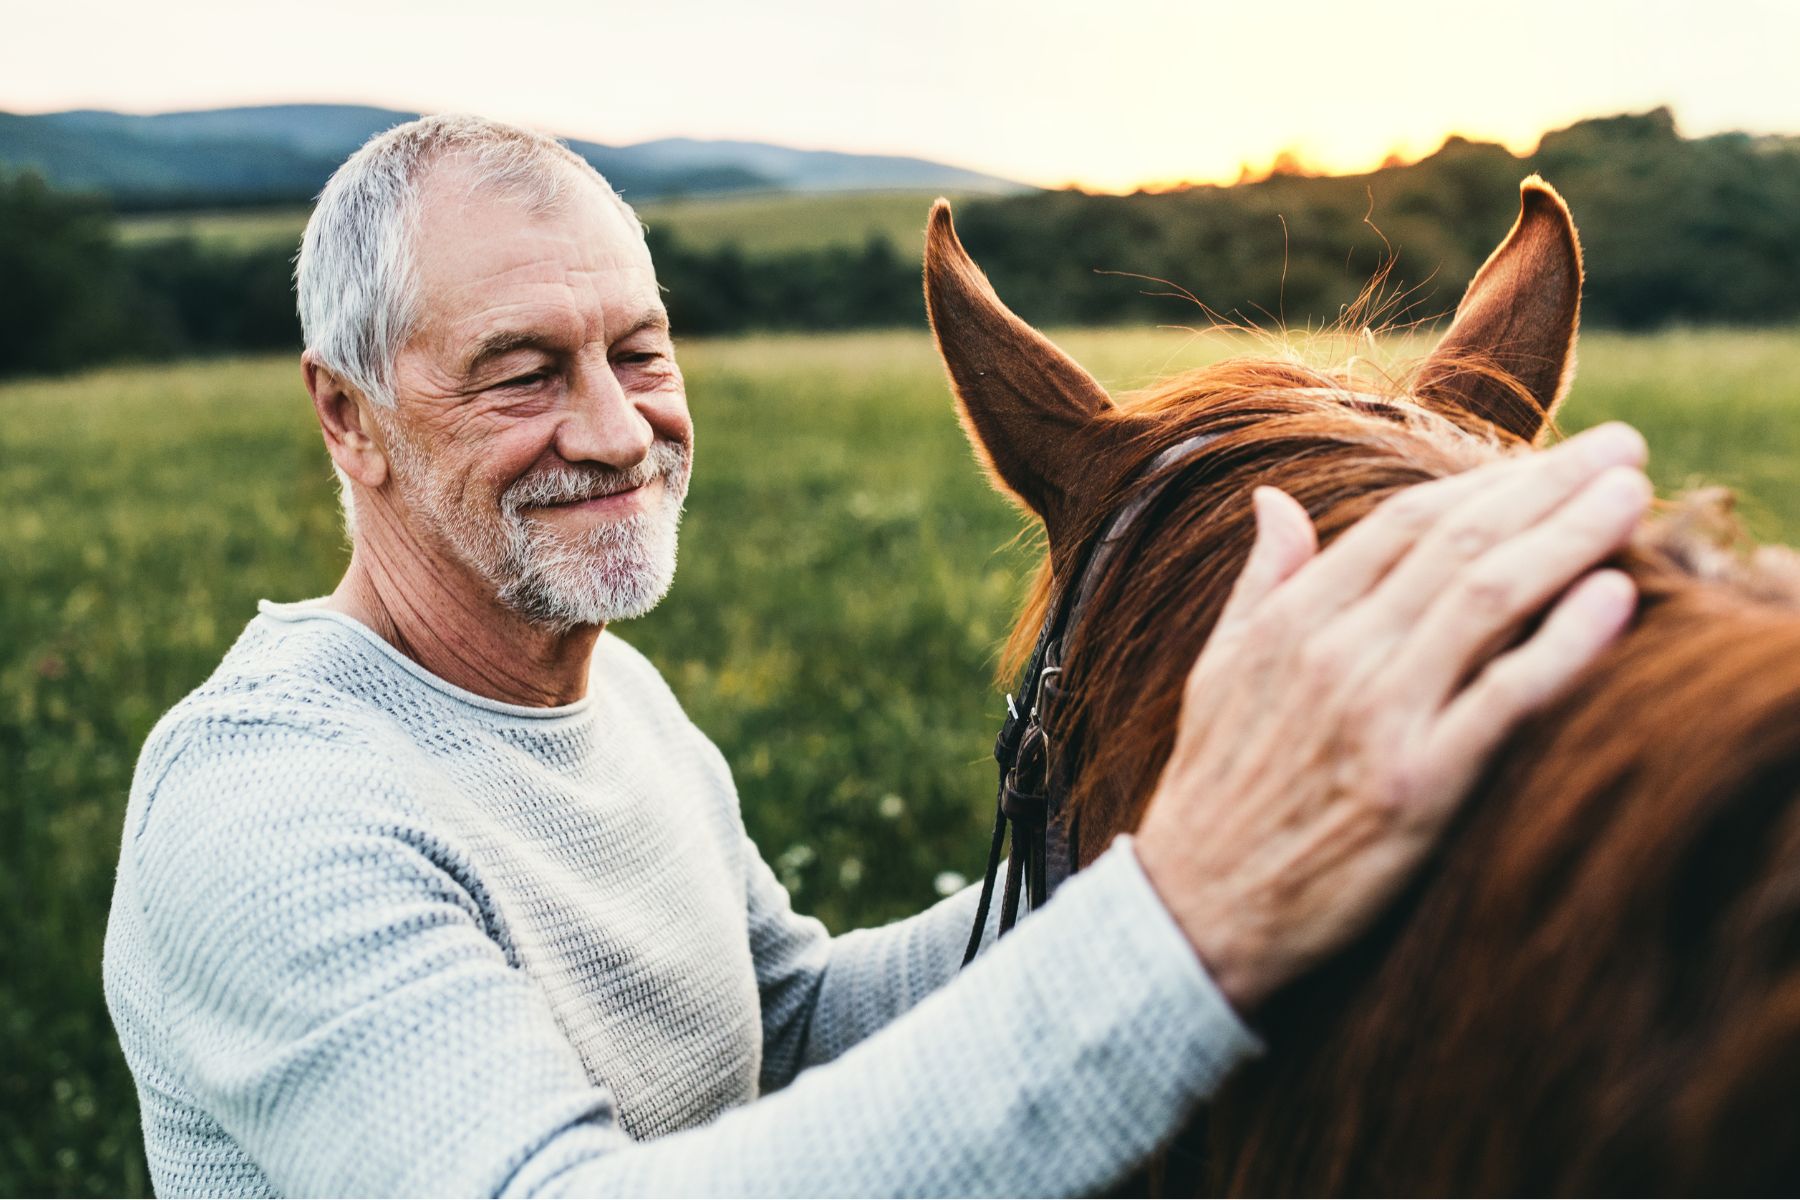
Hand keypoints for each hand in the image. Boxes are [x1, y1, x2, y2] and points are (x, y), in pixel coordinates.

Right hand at [1133, 422, 1650, 1010]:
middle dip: (1551, 486)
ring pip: (1489, 600)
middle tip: (1623, 447)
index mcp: (1292, 622)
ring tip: (1635, 498)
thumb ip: (1260, 580)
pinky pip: (1506, 697)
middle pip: (1460, 544)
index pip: (1405, 525)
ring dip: (1572, 538)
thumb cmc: (1214, 789)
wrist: (1198, 909)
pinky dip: (1564, 643)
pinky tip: (1613, 599)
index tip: (1551, 458)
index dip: (1485, 480)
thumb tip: (1273, 499)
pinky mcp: (1416, 787)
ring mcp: (1377, 718)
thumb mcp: (1218, 668)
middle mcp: (1336, 655)